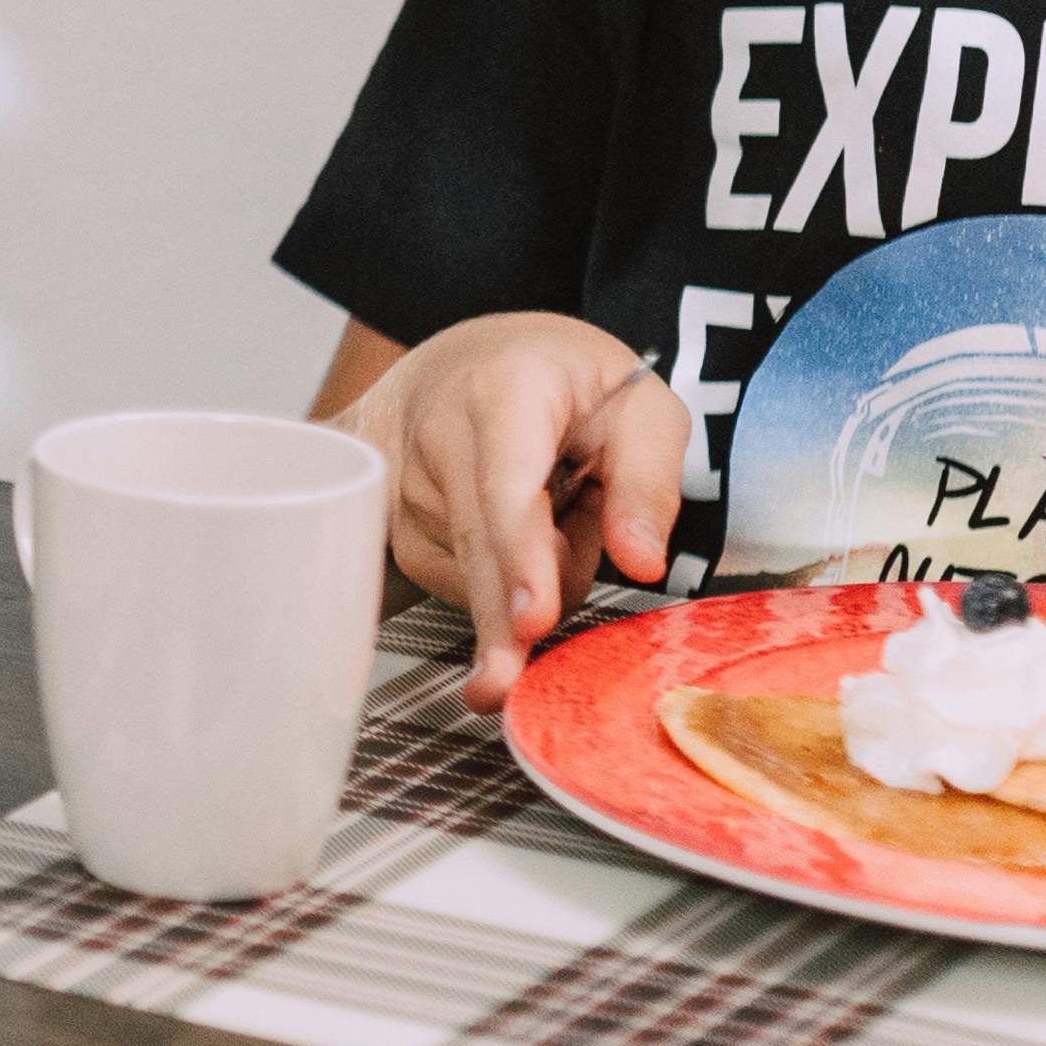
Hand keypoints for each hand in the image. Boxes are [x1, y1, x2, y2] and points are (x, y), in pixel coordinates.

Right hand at [342, 312, 686, 711]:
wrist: (464, 360)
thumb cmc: (560, 380)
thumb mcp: (637, 403)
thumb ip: (650, 479)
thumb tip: (642, 562)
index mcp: (506, 392)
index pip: (509, 488)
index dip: (519, 557)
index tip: (530, 617)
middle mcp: (440, 436)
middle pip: (476, 548)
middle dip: (495, 619)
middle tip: (500, 685)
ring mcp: (405, 484)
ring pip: (473, 575)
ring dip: (529, 579)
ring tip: (556, 510)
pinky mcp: (394, 527)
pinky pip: (456, 583)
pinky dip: (500, 580)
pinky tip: (514, 538)